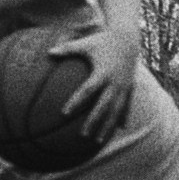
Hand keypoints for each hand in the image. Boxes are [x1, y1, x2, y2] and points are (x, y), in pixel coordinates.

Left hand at [48, 18, 140, 143]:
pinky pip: (127, 105)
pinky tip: (120, 129)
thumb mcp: (85, 44)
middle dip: (94, 121)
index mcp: (102, 73)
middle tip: (82, 135)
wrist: (128, 38)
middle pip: (103, 106)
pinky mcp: (130, 87)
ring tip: (99, 141)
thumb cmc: (102, 41)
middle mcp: (114, 82)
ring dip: (108, 126)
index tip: (64, 113)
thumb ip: (67, 49)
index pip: (87, 90)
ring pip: (116, 111)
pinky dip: (123, 117)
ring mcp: (124, 87)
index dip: (76, 101)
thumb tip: (48, 52)